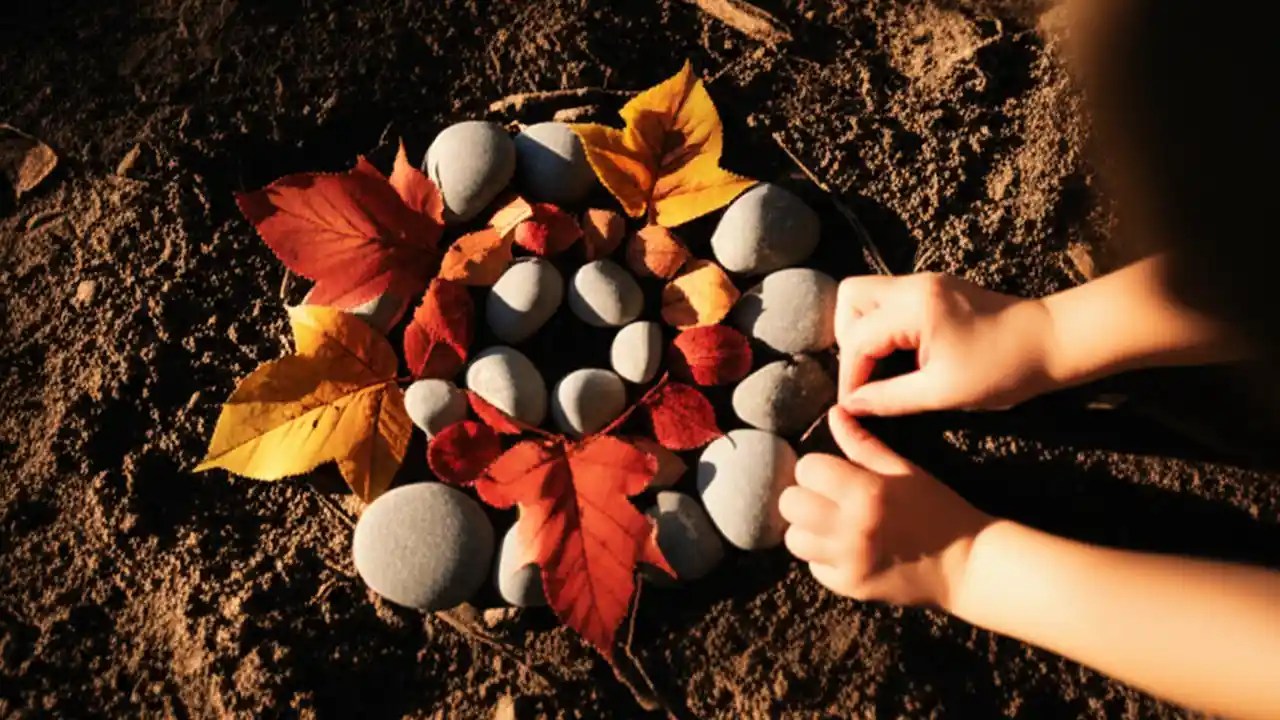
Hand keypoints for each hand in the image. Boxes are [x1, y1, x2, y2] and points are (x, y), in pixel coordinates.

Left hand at [779, 407, 992, 607]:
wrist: (967, 564)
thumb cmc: (937, 509)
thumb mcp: (904, 470)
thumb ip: (862, 444)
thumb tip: (833, 413)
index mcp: (866, 492)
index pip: (806, 468)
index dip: (817, 467)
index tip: (832, 473)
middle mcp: (851, 528)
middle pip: (790, 504)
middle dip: (804, 496)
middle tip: (825, 499)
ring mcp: (848, 561)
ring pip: (793, 539)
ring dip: (807, 528)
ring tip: (832, 525)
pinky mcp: (849, 587)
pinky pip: (812, 566)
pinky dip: (822, 557)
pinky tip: (846, 549)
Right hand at [836, 273, 1055, 415]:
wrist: (1052, 340)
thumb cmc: (1003, 369)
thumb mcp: (943, 393)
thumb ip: (890, 398)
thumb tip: (851, 406)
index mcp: (915, 308)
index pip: (857, 337)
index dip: (849, 374)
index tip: (854, 404)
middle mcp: (913, 285)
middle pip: (850, 297)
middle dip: (847, 338)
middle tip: (865, 373)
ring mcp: (924, 282)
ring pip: (867, 294)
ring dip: (862, 329)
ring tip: (878, 365)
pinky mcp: (934, 289)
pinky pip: (889, 300)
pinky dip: (882, 325)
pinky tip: (898, 354)